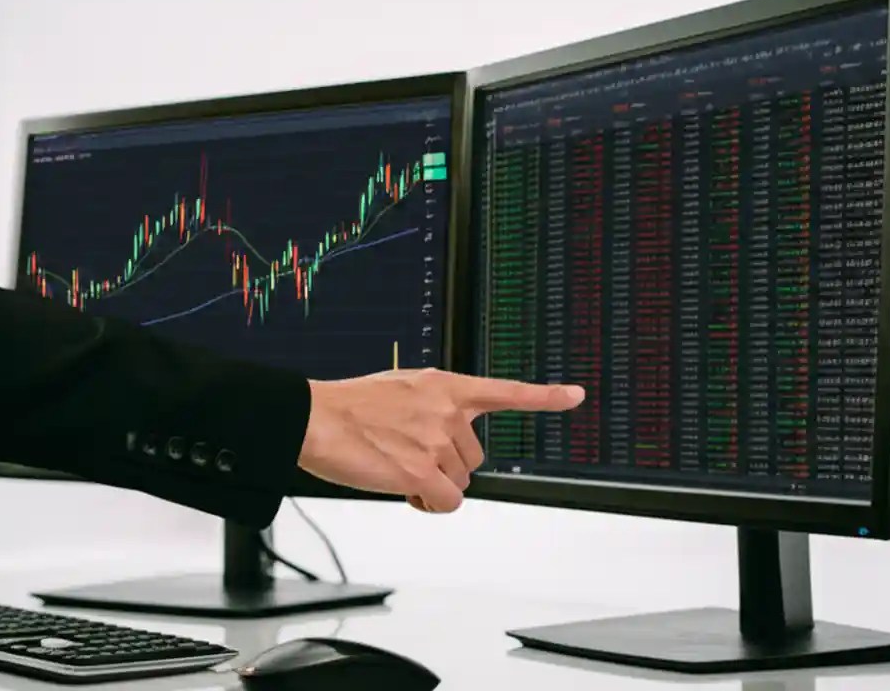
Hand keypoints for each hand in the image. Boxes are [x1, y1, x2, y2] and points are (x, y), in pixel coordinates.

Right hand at [297, 368, 584, 512]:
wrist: (314, 418)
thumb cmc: (349, 406)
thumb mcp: (401, 388)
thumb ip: (434, 406)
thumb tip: (449, 433)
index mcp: (445, 385)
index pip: (505, 390)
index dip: (544, 396)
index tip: (576, 395)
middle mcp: (448, 411)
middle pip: (473, 458)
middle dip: (446, 465)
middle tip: (408, 454)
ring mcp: (437, 442)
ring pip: (458, 483)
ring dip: (432, 485)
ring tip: (395, 465)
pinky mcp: (421, 473)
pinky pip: (446, 502)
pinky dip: (428, 503)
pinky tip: (403, 489)